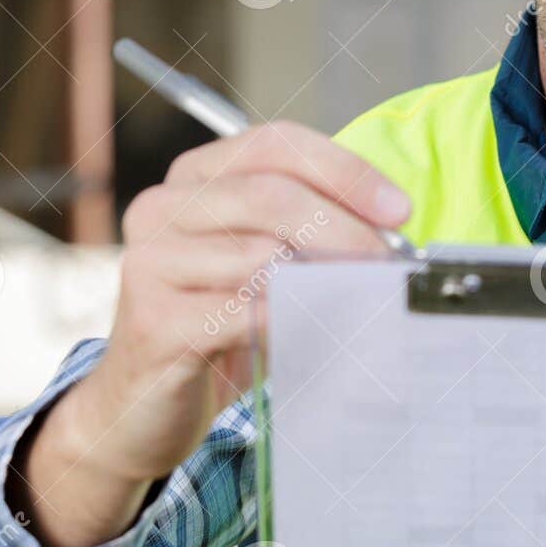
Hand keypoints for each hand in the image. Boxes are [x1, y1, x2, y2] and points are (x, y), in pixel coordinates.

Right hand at [13, 121, 410, 546]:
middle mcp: (162, 206)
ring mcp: (148, 261)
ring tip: (361, 302)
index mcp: (196, 175)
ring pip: (261, 255)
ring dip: (326, 281)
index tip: (400, 211)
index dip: (346, 171)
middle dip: (346, 229)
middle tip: (390, 265)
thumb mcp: (267, 264)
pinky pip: (243, 313)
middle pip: (272, 195)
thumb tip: (392, 233)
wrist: (145, 403)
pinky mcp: (152, 321)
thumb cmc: (223, 324)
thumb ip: (313, 232)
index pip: (277, 143)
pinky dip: (293, 321)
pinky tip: (318, 332)